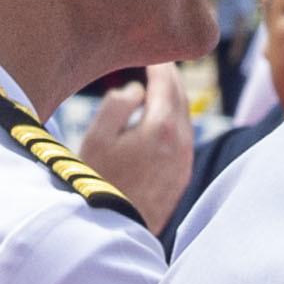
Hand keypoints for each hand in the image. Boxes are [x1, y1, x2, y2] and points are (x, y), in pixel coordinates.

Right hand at [76, 72, 196, 230]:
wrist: (112, 231)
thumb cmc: (97, 182)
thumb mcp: (98, 137)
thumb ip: (118, 105)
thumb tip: (136, 90)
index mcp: (163, 128)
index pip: (168, 84)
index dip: (161, 65)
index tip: (153, 52)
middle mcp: (182, 144)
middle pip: (182, 100)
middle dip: (171, 79)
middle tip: (160, 63)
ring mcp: (184, 162)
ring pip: (185, 120)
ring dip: (174, 101)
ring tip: (160, 87)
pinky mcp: (181, 178)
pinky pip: (183, 140)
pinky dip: (175, 121)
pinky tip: (161, 121)